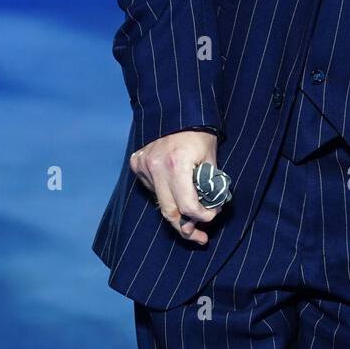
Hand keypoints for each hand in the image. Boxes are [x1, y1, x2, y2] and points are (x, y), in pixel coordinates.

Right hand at [130, 131, 219, 245]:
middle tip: (199, 237)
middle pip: (169, 211)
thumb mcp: (210, 159)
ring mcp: (144, 164)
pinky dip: (165, 195)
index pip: (187, 205)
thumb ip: (208, 186)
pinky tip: (176, 193)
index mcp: (177, 163)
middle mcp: (156, 165)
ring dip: (176, 214)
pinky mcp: (137, 163)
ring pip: (159, 202)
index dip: (202, 216)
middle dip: (186, 228)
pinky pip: (152, 189)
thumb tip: (206, 212)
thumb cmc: (200, 135)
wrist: (179, 111)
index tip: (212, 216)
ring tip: (190, 222)